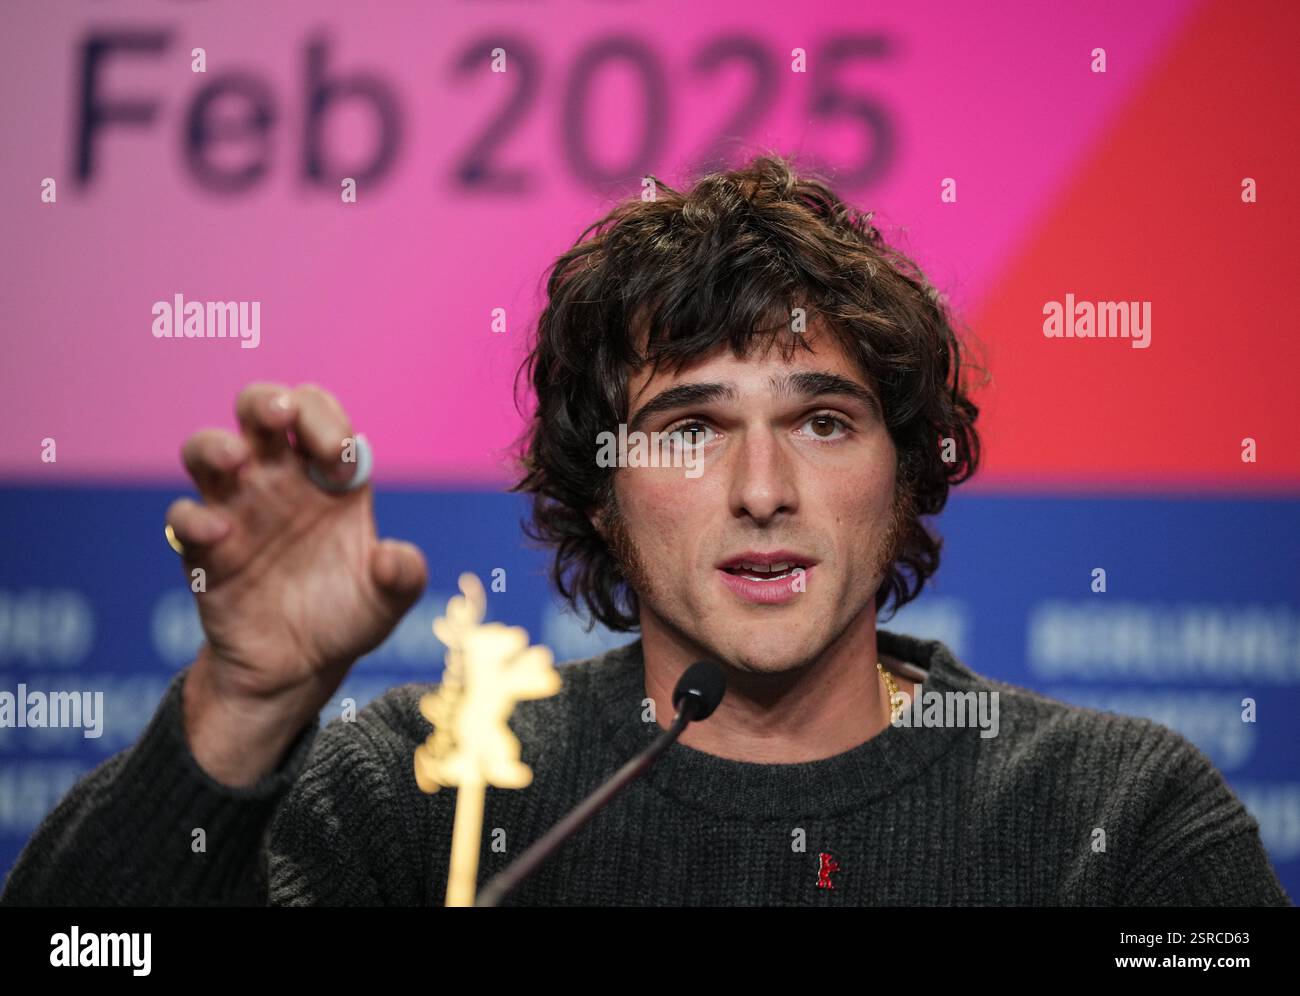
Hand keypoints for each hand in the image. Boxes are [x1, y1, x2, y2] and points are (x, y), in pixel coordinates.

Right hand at [166, 383, 426, 784]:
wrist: (300, 669)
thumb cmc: (347, 618)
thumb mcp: (390, 601)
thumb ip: (404, 576)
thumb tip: (392, 558)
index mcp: (328, 478)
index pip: (320, 416)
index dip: (328, 422)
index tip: (340, 456)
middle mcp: (279, 482)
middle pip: (259, 412)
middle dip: (267, 402)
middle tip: (281, 417)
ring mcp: (237, 510)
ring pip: (207, 451)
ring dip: (216, 445)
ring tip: (237, 460)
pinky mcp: (203, 550)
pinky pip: (184, 517)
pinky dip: (195, 517)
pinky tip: (222, 534)